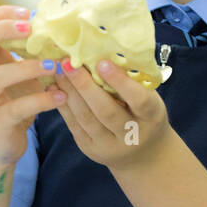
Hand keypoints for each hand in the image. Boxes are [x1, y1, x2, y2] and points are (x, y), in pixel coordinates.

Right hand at [0, 5, 63, 163]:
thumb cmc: (10, 104)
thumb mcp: (16, 75)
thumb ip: (27, 54)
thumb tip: (58, 27)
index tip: (27, 12)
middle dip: (1, 30)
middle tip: (30, 28)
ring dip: (26, 67)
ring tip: (54, 65)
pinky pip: (16, 108)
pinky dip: (41, 101)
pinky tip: (61, 97)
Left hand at [52, 59, 169, 168]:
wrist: (143, 154)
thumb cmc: (145, 115)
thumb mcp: (149, 98)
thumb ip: (133, 82)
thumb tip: (104, 52)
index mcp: (151, 118)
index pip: (138, 100)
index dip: (120, 82)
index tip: (102, 62)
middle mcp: (131, 135)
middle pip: (106, 111)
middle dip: (85, 86)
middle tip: (69, 63)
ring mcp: (109, 146)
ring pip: (86, 118)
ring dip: (70, 93)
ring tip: (58, 71)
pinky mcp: (90, 149)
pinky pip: (74, 125)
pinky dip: (63, 105)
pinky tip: (55, 88)